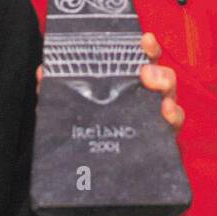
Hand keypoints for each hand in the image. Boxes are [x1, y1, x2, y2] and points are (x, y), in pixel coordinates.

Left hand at [35, 31, 184, 130]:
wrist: (89, 175)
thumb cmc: (87, 129)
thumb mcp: (69, 107)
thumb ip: (58, 90)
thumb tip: (43, 71)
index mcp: (128, 84)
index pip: (142, 60)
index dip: (147, 48)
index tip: (144, 39)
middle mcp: (146, 99)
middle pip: (163, 79)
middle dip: (160, 72)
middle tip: (146, 74)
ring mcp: (154, 122)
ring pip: (171, 103)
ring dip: (168, 98)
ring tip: (160, 102)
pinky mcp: (158, 144)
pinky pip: (172, 131)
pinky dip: (172, 120)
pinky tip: (165, 116)